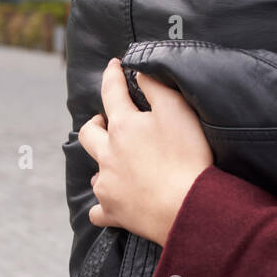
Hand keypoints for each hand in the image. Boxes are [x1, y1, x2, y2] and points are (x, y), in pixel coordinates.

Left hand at [78, 58, 213, 245]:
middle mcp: (107, 154)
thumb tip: (139, 72)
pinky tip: (112, 202)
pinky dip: (103, 204)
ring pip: (94, 172)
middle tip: (106, 122)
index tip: (113, 65)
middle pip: (88, 133)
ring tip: (117, 165)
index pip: (111, 92)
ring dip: (102, 165)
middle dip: (95, 123)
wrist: (187, 206)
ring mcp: (107, 185)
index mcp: (123, 127)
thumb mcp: (177, 110)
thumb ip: (156, 87)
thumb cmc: (186, 156)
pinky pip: (98, 209)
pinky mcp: (112, 211)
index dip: (111, 74)